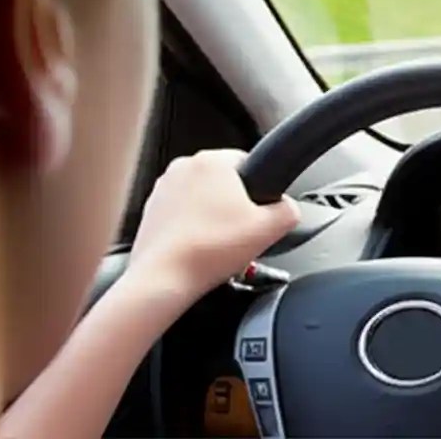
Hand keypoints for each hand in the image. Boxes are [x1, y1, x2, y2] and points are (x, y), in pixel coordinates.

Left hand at [127, 149, 299, 297]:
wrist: (164, 279)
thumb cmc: (208, 251)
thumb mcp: (270, 229)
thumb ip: (290, 211)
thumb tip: (288, 208)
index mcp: (212, 161)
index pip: (249, 162)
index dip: (260, 190)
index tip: (258, 214)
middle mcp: (183, 167)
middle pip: (225, 181)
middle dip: (235, 205)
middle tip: (240, 233)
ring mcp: (163, 189)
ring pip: (202, 198)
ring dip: (213, 216)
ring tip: (217, 244)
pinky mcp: (151, 210)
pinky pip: (182, 214)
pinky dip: (192, 228)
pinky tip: (199, 248)